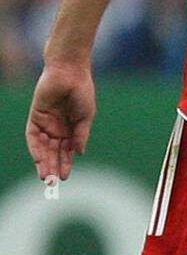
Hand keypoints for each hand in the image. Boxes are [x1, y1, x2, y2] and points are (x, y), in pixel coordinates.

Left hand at [25, 61, 95, 182]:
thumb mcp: (86, 117)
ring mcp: (46, 123)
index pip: (66, 152)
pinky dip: (35, 148)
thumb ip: (81, 135)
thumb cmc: (82, 92)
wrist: (70, 72)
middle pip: (53, 152)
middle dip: (52, 167)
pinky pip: (32, 136)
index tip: (64, 177)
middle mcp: (57, 128)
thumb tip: (78, 153)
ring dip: (43, 162)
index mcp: (71, 129)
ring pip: (42, 147)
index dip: (65, 164)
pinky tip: (38, 159)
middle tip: (52, 183)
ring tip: (45, 176)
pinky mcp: (35, 116)